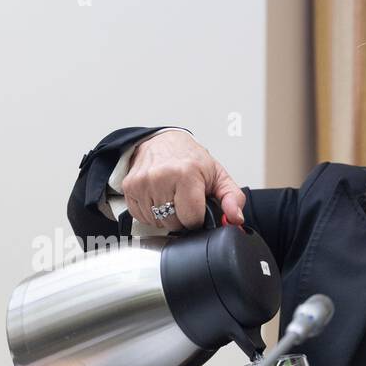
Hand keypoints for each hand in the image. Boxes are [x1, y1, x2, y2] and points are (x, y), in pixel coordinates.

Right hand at [122, 131, 245, 229]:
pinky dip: (151, 213)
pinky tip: (157, 197)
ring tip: (170, 197)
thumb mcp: (217, 175)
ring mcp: (143, 183)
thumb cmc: (190, 159)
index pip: (191, 219)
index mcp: (186, 174)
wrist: (162, 142)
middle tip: (183, 199)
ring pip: (157, 222)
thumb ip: (232, 197)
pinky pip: (141, 217)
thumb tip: (235, 218)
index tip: (197, 206)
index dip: (197, 218)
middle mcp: (162, 177)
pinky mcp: (130, 187)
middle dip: (181, 217)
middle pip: (173, 223)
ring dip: (165, 216)